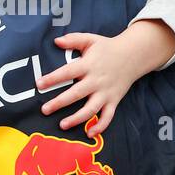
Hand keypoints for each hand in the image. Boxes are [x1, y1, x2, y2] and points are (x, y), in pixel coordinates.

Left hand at [35, 20, 174, 134]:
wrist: (134, 54)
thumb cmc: (107, 47)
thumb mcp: (90, 39)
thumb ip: (73, 39)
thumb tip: (56, 41)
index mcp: (88, 65)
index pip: (67, 72)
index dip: (53, 78)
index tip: (39, 84)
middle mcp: (96, 80)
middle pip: (76, 94)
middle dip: (60, 102)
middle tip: (44, 110)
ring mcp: (106, 92)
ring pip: (91, 109)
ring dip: (77, 119)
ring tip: (62, 125)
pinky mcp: (114, 100)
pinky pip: (108, 116)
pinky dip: (100, 127)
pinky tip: (89, 134)